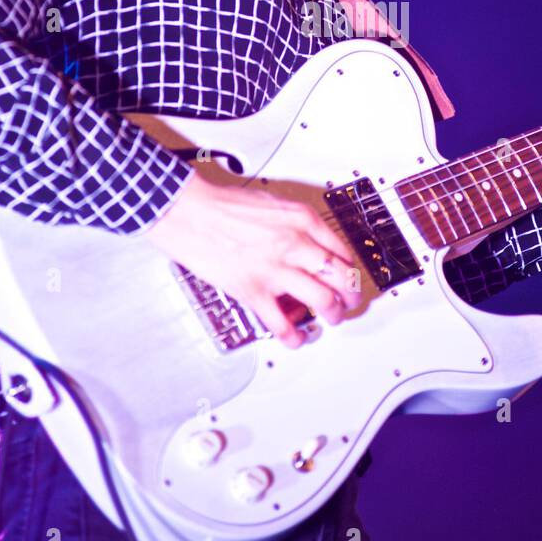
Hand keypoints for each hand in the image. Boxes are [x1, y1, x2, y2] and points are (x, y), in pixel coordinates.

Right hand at [144, 172, 359, 347]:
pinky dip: (295, 337)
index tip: (349, 276)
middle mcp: (295, 245)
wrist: (190, 212)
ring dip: (333, 314)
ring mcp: (276, 270)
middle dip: (351, 294)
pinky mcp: (254, 292)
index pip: (342, 250)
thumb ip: (295, 223)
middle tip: (349, 301)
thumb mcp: (272, 202)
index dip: (350, 268)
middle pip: (342, 277)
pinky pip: (283, 324)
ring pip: (324, 301)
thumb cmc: (223, 205)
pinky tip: (297, 338)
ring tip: (330, 318)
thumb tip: (311, 242)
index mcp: (302, 220)